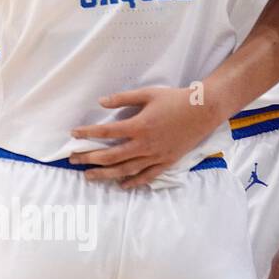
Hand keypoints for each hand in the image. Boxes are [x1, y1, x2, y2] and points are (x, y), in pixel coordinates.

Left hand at [69, 86, 219, 187]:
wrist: (204, 110)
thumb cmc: (175, 99)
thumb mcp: (147, 93)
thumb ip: (123, 98)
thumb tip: (100, 101)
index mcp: (138, 126)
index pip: (106, 132)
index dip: (87, 134)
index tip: (73, 134)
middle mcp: (145, 144)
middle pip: (111, 156)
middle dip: (89, 158)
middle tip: (73, 160)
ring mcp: (156, 155)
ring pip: (126, 169)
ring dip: (106, 174)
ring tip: (89, 176)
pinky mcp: (167, 161)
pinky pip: (148, 176)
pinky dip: (134, 182)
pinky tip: (121, 185)